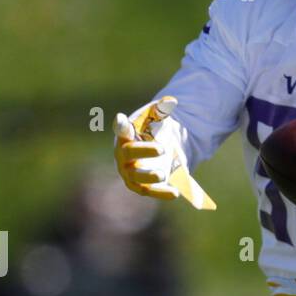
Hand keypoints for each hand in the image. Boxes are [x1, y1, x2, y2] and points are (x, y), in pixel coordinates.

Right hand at [112, 96, 215, 210]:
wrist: (159, 150)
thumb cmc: (153, 131)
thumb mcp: (157, 118)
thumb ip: (162, 109)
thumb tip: (171, 102)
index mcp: (125, 136)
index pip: (120, 130)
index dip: (120, 126)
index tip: (122, 119)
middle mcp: (123, 155)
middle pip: (128, 154)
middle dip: (143, 151)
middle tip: (162, 149)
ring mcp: (130, 172)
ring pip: (136, 177)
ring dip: (149, 176)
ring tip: (162, 174)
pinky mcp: (141, 187)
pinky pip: (150, 192)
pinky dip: (161, 193)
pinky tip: (175, 193)